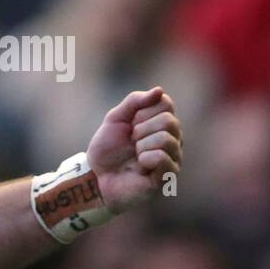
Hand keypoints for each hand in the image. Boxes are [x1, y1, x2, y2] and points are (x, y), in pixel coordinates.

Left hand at [87, 87, 182, 214]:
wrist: (95, 177)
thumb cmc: (107, 149)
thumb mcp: (116, 118)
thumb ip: (135, 101)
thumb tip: (159, 91)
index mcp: (163, 124)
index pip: (166, 103)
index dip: (142, 112)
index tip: (131, 125)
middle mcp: (173, 140)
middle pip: (169, 121)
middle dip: (141, 129)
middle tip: (132, 142)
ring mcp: (173, 159)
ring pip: (165, 138)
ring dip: (142, 145)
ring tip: (135, 156)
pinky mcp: (167, 178)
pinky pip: (162, 157)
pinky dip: (145, 158)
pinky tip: (140, 167)